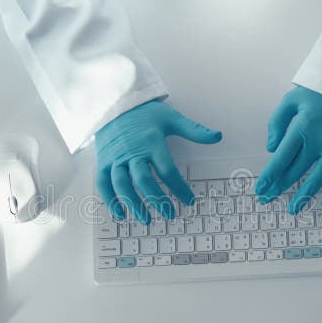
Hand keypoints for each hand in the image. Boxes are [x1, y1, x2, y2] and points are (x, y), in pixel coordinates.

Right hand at [96, 100, 221, 223]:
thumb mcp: (171, 118)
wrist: (115, 103)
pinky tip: (119, 214)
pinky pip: (103, 183)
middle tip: (169, 215)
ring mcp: (116, 158)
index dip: (179, 188)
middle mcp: (132, 152)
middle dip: (157, 200)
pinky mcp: (103, 162)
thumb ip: (194, 130)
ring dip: (133, 203)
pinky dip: (109, 200)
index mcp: (151, 142)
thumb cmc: (145, 113)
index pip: (167, 170)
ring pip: (122, 184)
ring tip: (145, 219)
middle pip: (143, 179)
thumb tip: (218, 136)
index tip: (189, 201)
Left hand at [255, 86, 321, 213]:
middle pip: (295, 172)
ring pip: (319, 178)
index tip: (260, 189)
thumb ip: (276, 123)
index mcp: (301, 128)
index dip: (269, 177)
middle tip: (268, 199)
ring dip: (305, 196)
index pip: (280, 159)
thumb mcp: (290, 99)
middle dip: (279, 187)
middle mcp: (318, 141)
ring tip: (294, 209)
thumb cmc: (320, 89)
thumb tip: (270, 148)